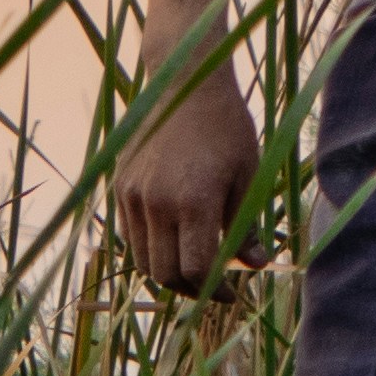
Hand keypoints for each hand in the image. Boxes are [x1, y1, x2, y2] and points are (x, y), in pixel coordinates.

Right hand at [112, 66, 262, 296]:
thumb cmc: (227, 127)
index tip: (231, 294)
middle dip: (190, 289)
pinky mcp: (120, 185)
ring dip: (167, 272)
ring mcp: (133, 194)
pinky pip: (130, 234)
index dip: (214, 291)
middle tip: (212, 286)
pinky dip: (150, 248)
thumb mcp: (248, 175)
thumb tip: (256, 265)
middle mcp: (157, 202)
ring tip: (193, 267)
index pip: (196, 270)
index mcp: (194, 201)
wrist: (184, 81)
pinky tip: (173, 240)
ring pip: (142, 259)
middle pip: (165, 273)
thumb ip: (245, 224)